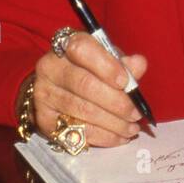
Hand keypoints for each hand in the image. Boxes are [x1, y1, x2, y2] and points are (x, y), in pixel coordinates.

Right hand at [31, 32, 145, 146]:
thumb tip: (139, 64)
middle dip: (116, 102)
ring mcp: (44, 93)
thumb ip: (123, 63)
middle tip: (136, 113)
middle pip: (85, 85)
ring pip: (83, 111)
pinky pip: (78, 131)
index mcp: (66, 45)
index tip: (126, 82)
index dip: (106, 66)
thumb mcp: (106, 60)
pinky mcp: (44, 119)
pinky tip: (119, 137)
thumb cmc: (88, 71)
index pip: (82, 49)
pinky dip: (104, 137)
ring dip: (113, 123)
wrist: (57, 89)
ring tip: (132, 128)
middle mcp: (50, 67)